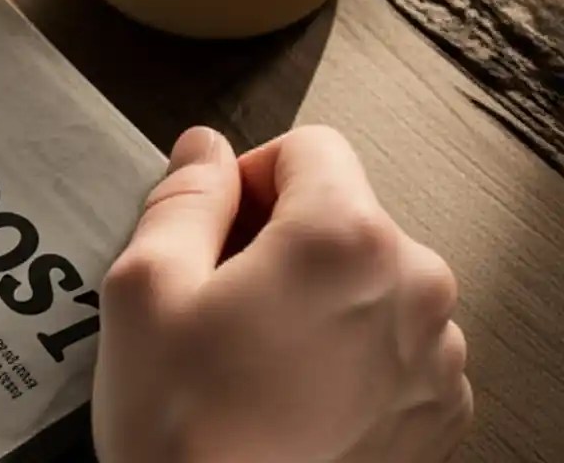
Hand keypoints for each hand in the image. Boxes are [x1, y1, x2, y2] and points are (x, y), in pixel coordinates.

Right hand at [94, 126, 472, 462]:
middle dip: (279, 241)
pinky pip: (392, 344)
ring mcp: (435, 357)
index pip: (308, 147)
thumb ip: (182, 198)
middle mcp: (412, 289)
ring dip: (315, 298)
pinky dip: (346, 353)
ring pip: (367, 281)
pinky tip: (289, 394)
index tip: (218, 227)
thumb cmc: (188, 435)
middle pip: (342, 214)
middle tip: (219, 304)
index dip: (247, 178)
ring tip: (251, 360)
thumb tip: (203, 152)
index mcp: (344, 241)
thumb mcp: (145, 289)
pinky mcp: (436, 411)